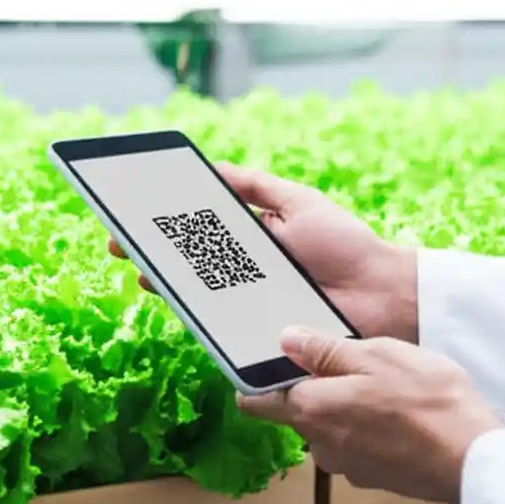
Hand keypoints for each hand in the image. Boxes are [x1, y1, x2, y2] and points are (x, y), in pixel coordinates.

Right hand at [108, 162, 418, 341]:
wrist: (381, 293)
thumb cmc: (345, 246)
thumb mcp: (299, 203)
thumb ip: (257, 187)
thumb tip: (212, 167)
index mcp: (250, 242)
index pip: (198, 234)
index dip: (165, 226)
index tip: (134, 215)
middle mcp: (243, 275)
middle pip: (189, 266)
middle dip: (152, 255)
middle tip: (123, 246)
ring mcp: (248, 307)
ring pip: (197, 297)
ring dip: (167, 286)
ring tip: (145, 273)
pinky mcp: (257, 335)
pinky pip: (221, 327)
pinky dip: (198, 317)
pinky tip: (178, 303)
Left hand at [239, 327, 503, 503]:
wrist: (473, 458)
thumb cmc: (427, 402)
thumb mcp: (377, 356)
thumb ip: (325, 350)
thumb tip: (286, 339)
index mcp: (311, 409)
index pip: (257, 402)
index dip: (258, 382)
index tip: (269, 363)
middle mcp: (319, 444)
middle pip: (299, 410)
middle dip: (318, 387)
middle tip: (354, 363)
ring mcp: (346, 465)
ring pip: (330, 427)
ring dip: (347, 407)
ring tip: (386, 388)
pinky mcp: (373, 477)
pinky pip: (357, 444)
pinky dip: (369, 429)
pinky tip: (401, 415)